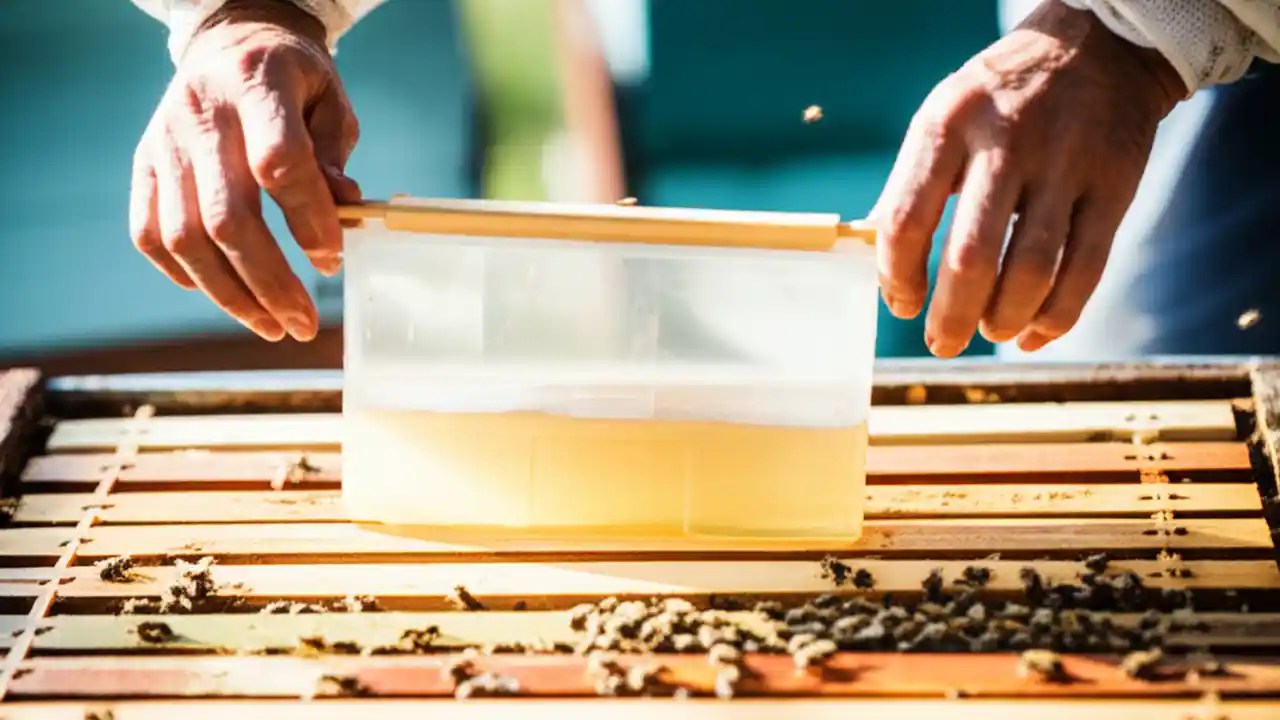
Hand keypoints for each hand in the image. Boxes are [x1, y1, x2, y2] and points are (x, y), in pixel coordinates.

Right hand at [130, 0, 360, 341]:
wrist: (229, 44)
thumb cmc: (292, 81)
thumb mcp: (329, 101)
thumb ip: (333, 155)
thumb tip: (344, 212)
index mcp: (256, 84)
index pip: (279, 162)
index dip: (309, 219)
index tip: (332, 260)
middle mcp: (200, 114)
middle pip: (226, 217)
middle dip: (270, 283)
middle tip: (304, 323)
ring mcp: (163, 142)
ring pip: (185, 238)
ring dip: (231, 296)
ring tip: (273, 327)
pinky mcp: (143, 166)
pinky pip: (150, 236)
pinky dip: (186, 275)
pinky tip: (227, 296)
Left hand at [870, 0, 1183, 355]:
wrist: (1098, 45)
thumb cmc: (999, 101)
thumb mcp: (944, 119)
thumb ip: (914, 188)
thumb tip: (886, 271)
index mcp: (948, 125)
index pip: (905, 219)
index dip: (897, 277)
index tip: (902, 305)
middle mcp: (1006, 142)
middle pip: (971, 256)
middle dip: (951, 316)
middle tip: (941, 342)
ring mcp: (1066, 163)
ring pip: (1032, 270)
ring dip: (1004, 318)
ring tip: (990, 331)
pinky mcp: (1115, 184)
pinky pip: (1086, 268)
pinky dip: (1058, 316)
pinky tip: (1033, 332)